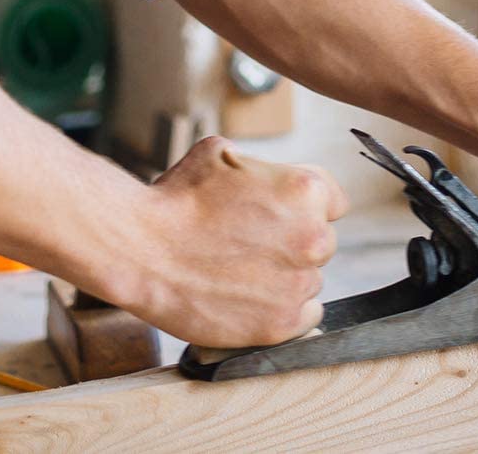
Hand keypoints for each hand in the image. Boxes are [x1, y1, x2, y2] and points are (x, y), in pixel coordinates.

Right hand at [125, 136, 348, 347]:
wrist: (144, 248)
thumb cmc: (178, 198)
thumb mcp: (224, 153)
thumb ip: (263, 168)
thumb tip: (271, 179)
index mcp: (305, 190)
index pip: (333, 200)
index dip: (302, 205)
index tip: (281, 213)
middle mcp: (313, 237)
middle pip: (321, 240)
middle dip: (292, 239)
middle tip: (250, 240)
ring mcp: (299, 284)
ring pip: (309, 278)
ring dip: (284, 274)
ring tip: (239, 268)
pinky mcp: (282, 324)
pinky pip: (305, 315)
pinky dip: (283, 308)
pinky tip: (249, 295)